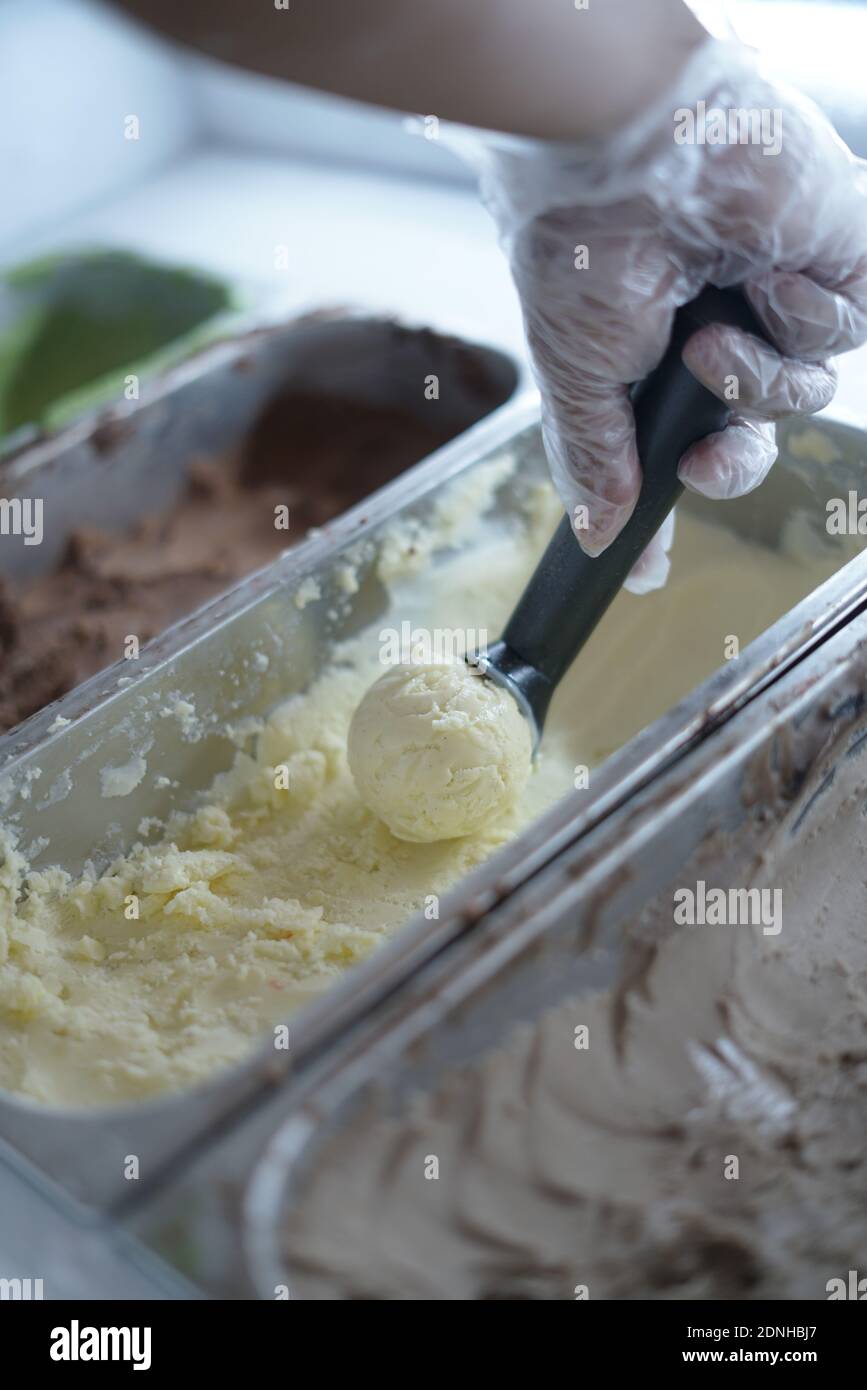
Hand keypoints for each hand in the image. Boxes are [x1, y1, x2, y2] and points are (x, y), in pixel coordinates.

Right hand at [467, 39, 866, 590]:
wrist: (625, 146)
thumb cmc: (581, 238)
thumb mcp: (572, 374)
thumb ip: (591, 457)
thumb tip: (599, 529)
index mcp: (652, 344)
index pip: (676, 439)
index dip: (671, 494)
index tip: (650, 564)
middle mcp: (716, 318)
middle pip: (750, 431)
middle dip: (730, 463)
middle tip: (705, 458)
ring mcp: (777, 289)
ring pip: (801, 389)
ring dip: (754, 381)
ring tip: (712, 337)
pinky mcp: (835, 256)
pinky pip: (846, 330)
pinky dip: (803, 318)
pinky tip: (766, 277)